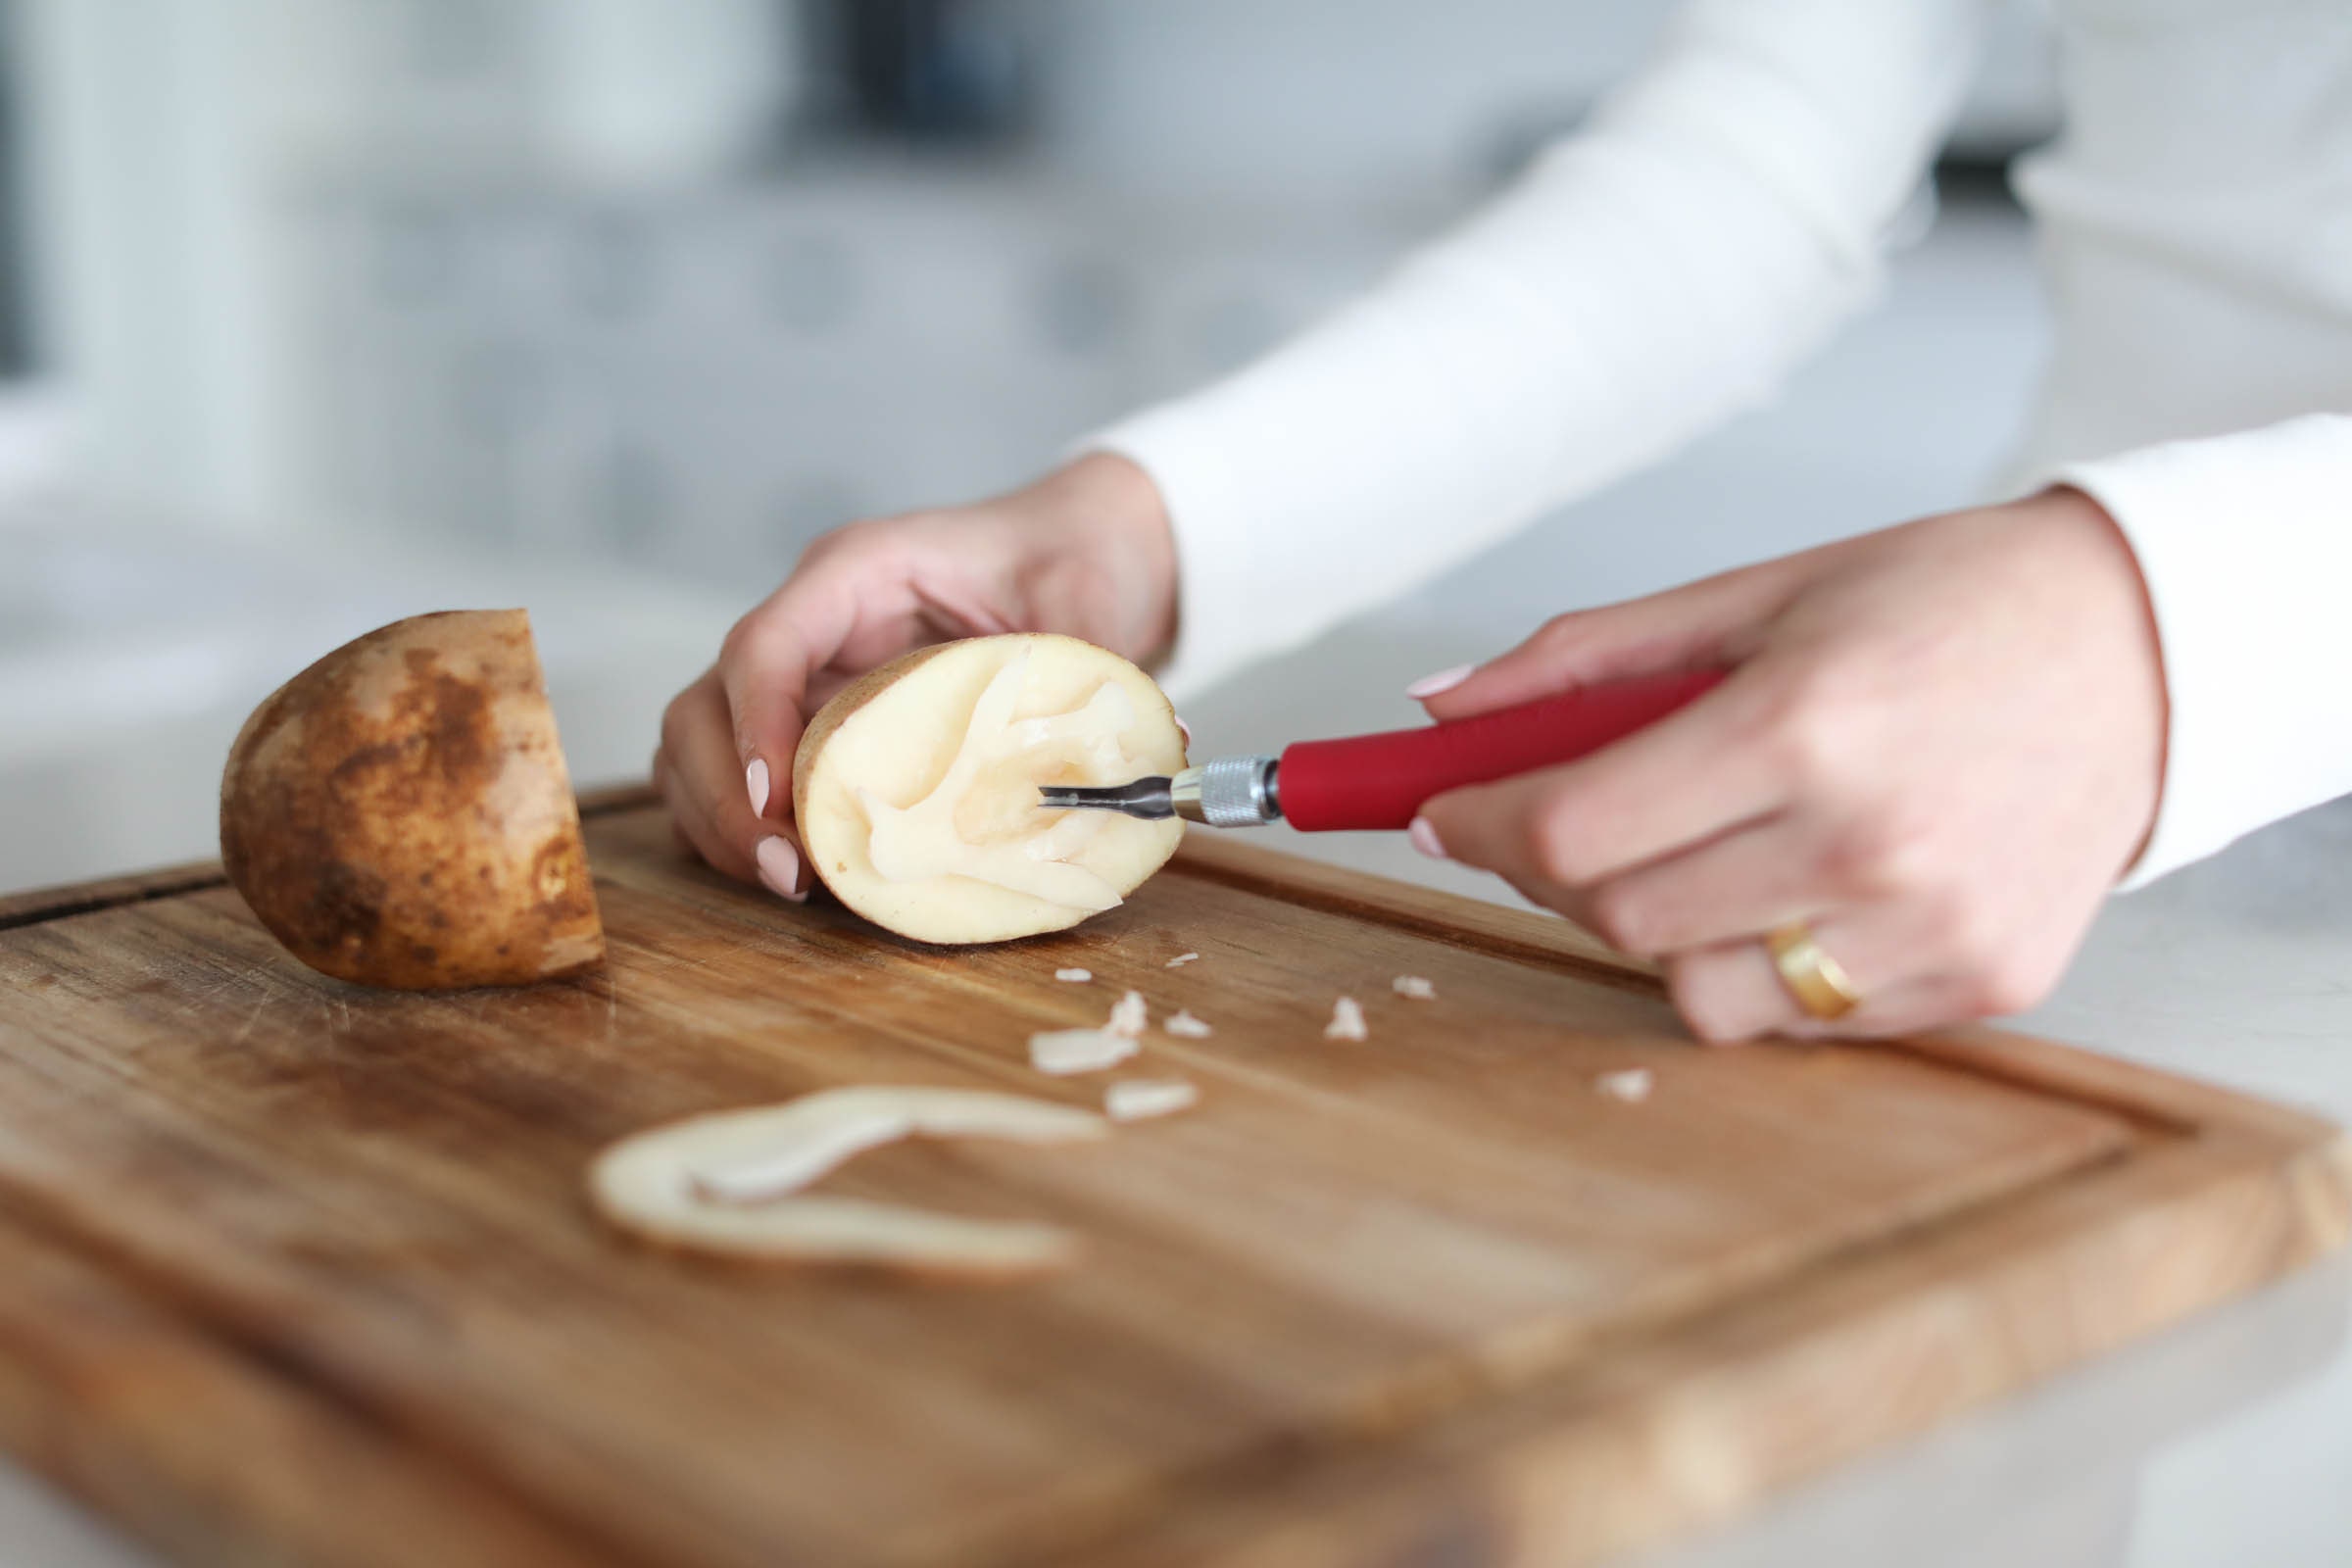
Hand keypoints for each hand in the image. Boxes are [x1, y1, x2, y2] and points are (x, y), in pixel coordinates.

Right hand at [655, 452, 1176, 898]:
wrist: (1090, 548)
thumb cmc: (1075, 559)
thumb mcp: (1085, 603)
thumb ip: (1076, 677)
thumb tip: (1100, 776)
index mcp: (860, 572)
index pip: (765, 644)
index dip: (753, 726)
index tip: (775, 802)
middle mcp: (814, 623)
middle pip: (704, 704)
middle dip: (726, 797)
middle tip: (787, 872)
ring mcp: (805, 676)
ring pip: (700, 747)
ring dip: (724, 823)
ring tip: (793, 885)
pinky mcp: (815, 724)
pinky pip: (740, 779)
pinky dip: (744, 831)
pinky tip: (799, 877)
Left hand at [1411, 488, 2166, 1039]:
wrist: (2153, 645)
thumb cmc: (1947, 603)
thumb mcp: (1758, 595)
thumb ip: (1586, 660)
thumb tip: (1438, 710)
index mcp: (1804, 725)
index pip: (1572, 830)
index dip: (1477, 825)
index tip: (1444, 807)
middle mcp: (1868, 842)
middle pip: (1619, 918)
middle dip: (1555, 872)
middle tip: (1564, 818)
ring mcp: (1930, 929)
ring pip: (1701, 992)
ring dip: (1660, 929)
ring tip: (1702, 850)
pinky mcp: (1980, 982)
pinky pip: (1803, 1017)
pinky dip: (1763, 964)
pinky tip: (1795, 885)